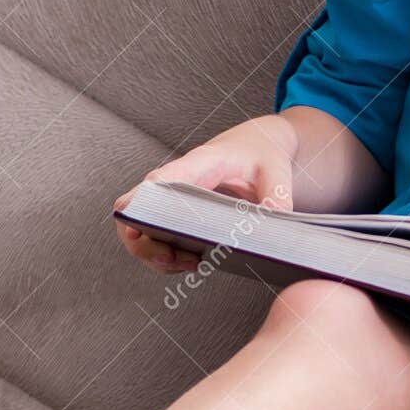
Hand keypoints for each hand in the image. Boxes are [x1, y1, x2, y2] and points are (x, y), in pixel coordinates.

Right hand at [115, 116, 296, 274]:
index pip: (160, 181)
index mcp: (198, 164)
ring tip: (189, 264)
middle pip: (136, 211)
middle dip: (145, 242)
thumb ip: (277, 193)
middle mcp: (176, 181)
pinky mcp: (178, 214)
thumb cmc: (261, 153)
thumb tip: (273, 221)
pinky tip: (191, 262)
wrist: (258, 145)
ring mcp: (173, 199)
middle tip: (173, 258)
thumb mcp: (276, 169)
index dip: (139, 203)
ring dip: (157, 255)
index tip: (132, 224)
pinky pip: (159, 238)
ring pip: (142, 230)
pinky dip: (168, 256)